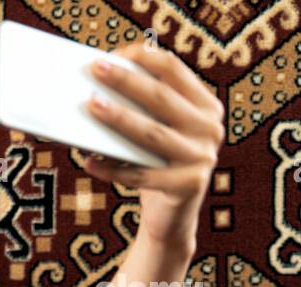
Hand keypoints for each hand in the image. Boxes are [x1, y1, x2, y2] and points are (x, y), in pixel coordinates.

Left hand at [83, 41, 224, 251]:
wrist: (171, 218)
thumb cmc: (155, 167)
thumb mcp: (154, 134)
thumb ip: (141, 112)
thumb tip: (96, 90)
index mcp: (205, 106)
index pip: (174, 71)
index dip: (144, 58)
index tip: (112, 55)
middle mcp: (210, 128)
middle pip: (161, 98)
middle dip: (126, 81)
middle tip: (96, 70)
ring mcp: (203, 157)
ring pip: (152, 134)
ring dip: (118, 118)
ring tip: (90, 107)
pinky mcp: (189, 185)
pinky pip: (142, 175)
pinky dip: (112, 170)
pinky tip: (89, 162)